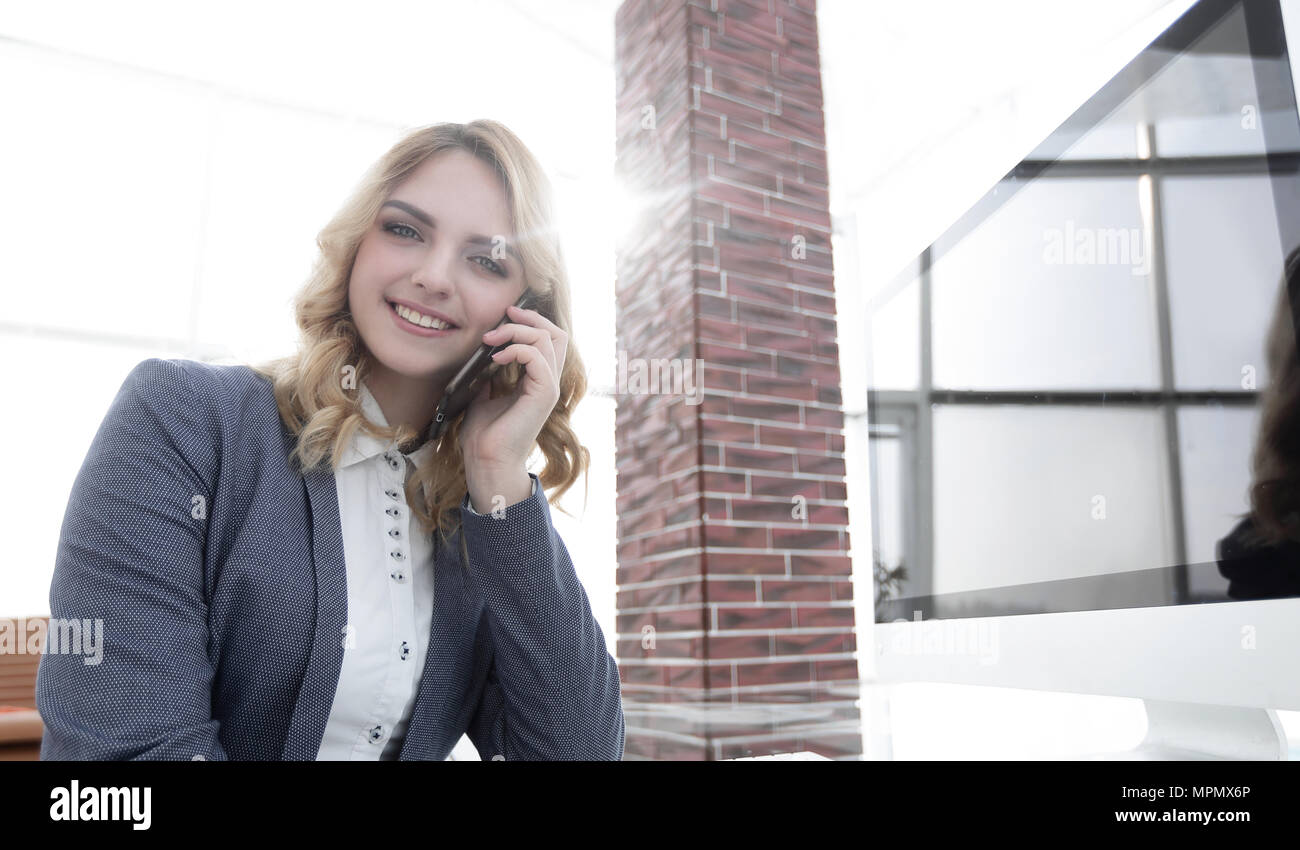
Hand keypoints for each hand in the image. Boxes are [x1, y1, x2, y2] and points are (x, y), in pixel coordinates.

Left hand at [459, 303, 567, 480]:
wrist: (486, 462)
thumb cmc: (484, 436)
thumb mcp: (483, 396)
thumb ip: (490, 376)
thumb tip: (482, 357)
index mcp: (538, 382)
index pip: (549, 341)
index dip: (532, 321)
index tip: (506, 313)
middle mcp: (548, 382)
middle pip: (557, 334)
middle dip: (532, 317)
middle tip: (506, 312)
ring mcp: (548, 388)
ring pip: (548, 340)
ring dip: (517, 331)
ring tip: (490, 339)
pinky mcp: (543, 395)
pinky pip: (537, 357)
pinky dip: (516, 350)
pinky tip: (495, 358)